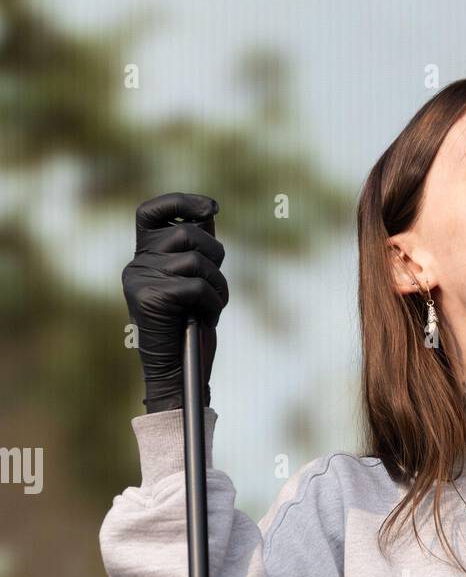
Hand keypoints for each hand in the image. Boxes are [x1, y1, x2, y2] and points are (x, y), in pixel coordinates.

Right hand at [122, 193, 227, 412]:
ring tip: (214, 305)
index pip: (151, 212)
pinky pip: (196, 285)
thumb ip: (197, 249)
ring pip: (195, 259)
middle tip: (218, 285)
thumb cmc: (188, 331)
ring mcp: (140, 281)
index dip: (180, 201)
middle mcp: (136, 265)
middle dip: (215, 255)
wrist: (177, 375)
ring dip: (218, 284)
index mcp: (144, 257)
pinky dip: (213, 302)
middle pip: (186, 232)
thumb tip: (208, 213)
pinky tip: (208, 318)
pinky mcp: (150, 299)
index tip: (212, 207)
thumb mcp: (195, 282)